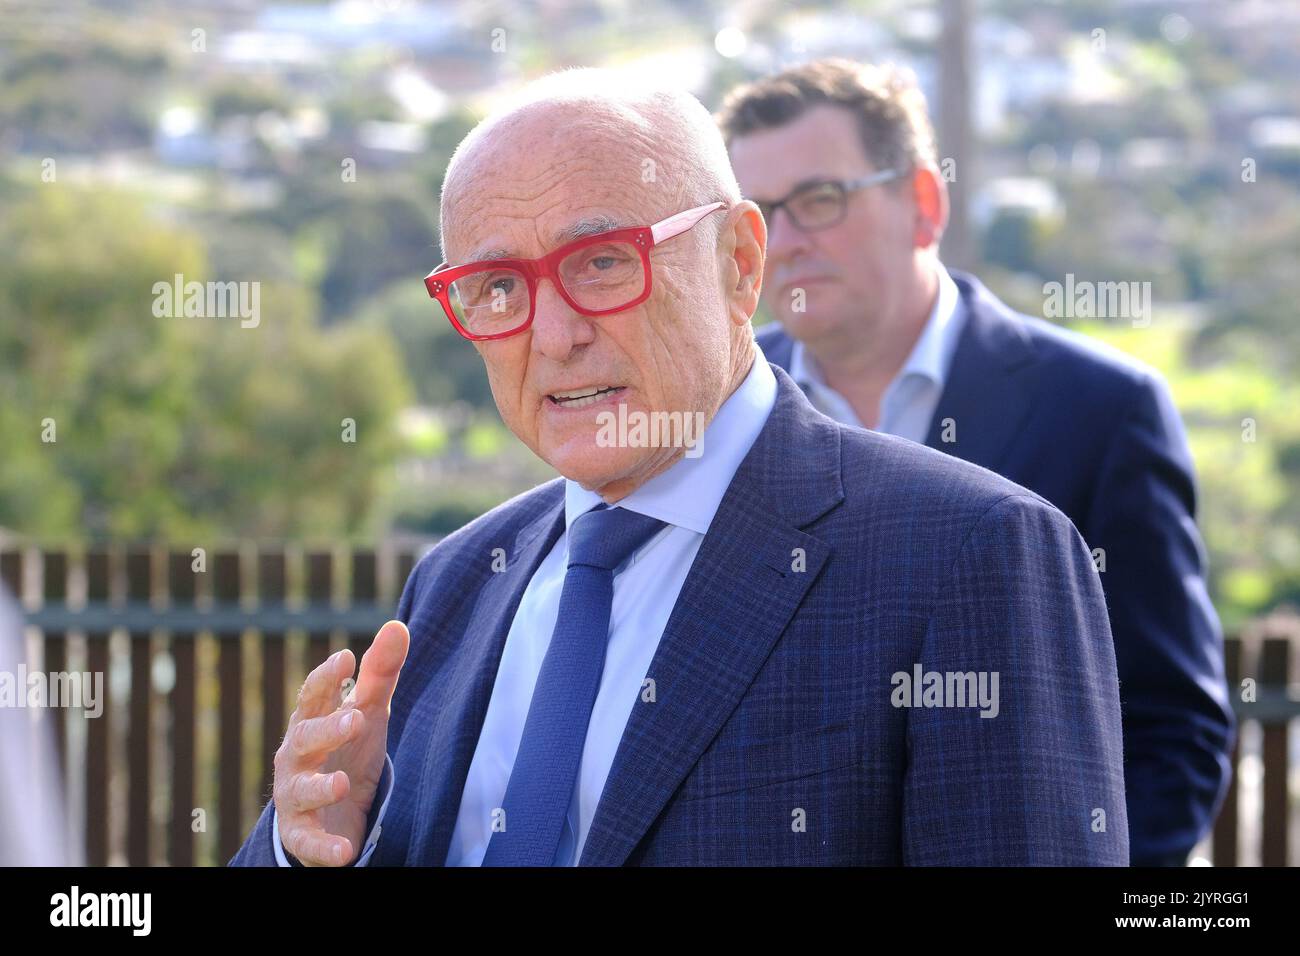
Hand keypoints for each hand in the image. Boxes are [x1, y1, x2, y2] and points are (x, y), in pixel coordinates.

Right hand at [273, 620, 408, 864]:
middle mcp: (295, 757)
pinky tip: (345, 851)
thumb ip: (380, 673)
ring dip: (319, 786)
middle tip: (355, 719)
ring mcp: (295, 795)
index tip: (345, 660)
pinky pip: (308, 841)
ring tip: (342, 783)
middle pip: (302, 738)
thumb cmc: (346, 748)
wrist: (329, 808)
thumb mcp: (366, 712)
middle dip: (326, 730)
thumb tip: (398, 625)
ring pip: (299, 790)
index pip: (312, 696)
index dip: (325, 677)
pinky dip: (324, 847)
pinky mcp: (302, 834)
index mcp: (311, 721)